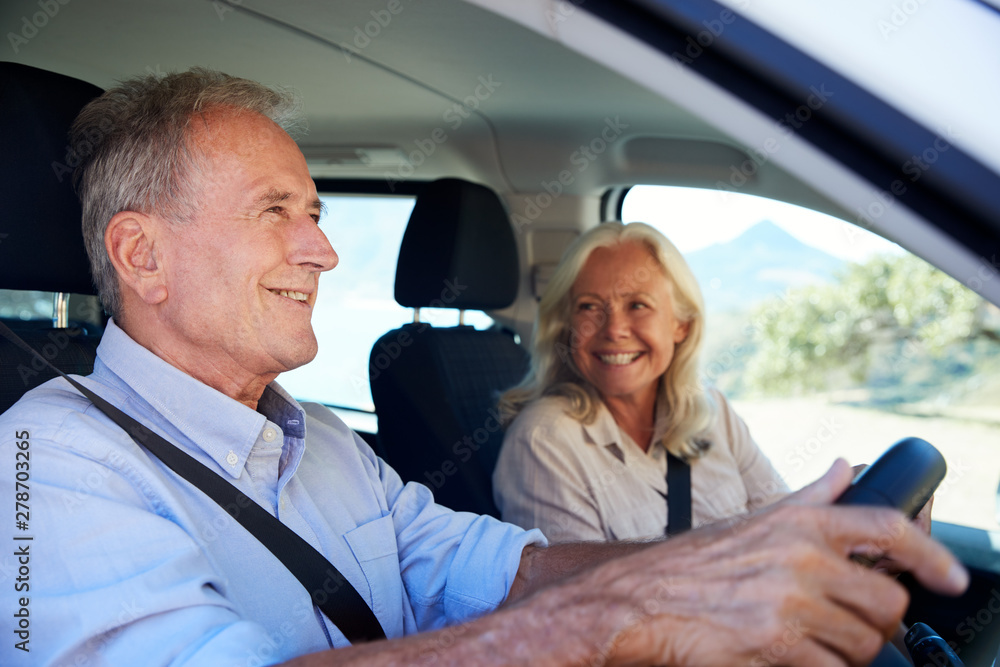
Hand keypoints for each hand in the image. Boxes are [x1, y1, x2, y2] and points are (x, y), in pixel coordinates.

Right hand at [561, 459, 966, 666]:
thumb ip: (810, 497)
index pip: (886, 530)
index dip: (930, 555)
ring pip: (863, 643)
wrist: (640, 599)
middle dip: (877, 621)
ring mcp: (791, 603)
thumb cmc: (693, 563)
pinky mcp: (777, 645)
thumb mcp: (755, 519)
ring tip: (814, 642)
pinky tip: (793, 656)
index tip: (951, 577)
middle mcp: (802, 558)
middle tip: (854, 624)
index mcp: (800, 524)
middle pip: (886, 601)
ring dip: (847, 650)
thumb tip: (845, 468)